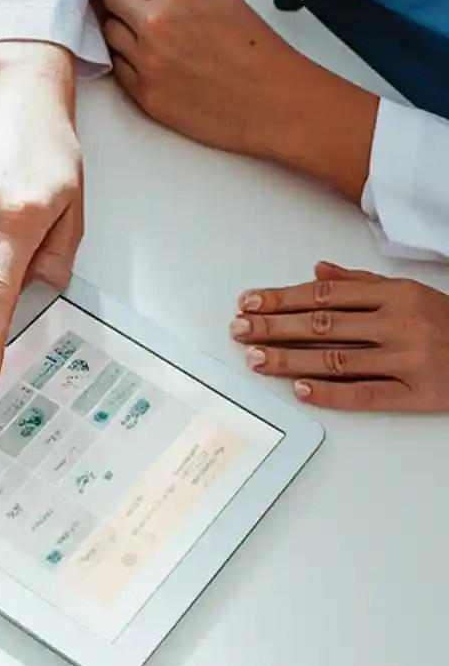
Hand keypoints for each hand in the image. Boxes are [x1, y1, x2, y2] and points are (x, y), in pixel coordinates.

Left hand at [101, 0, 315, 157]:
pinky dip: (126, 61)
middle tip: (126, 6)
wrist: (270, 100)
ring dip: (121, 31)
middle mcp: (157, 21)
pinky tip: (149, 61)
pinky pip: (116, 67)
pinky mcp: (143, 91)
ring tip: (145, 37)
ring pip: (109, 33)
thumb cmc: (253, 50)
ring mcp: (146, 58)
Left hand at [230, 262, 448, 411]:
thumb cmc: (448, 322)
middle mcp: (400, 323)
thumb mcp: (410, 292)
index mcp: (395, 295)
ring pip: (336, 359)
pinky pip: (365, 394)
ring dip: (290, 359)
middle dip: (274, 327)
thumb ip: (360, 284)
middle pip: (323, 325)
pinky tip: (299, 390)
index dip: (282, 298)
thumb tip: (316, 271)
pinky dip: (329, 393)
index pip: (324, 296)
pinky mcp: (417, 394)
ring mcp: (408, 359)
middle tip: (238, 330)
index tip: (249, 302)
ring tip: (255, 359)